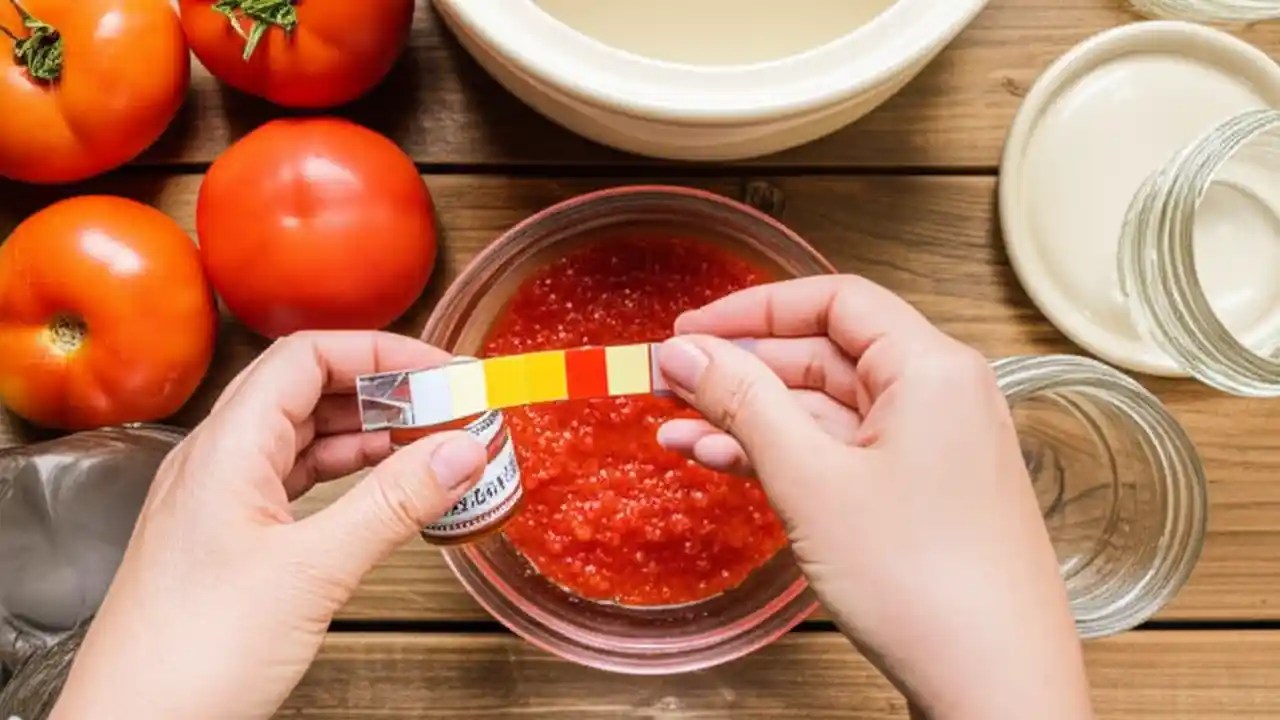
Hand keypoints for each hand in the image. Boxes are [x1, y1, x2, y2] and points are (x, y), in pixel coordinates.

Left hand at [51, 332, 487, 719]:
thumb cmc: (191, 656)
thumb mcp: (312, 572)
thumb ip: (392, 505)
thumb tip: (462, 449)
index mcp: (226, 447)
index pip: (308, 356)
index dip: (382, 354)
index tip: (443, 373)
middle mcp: (219, 461)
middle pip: (309, 389)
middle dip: (385, 391)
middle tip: (449, 408)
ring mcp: (222, 499)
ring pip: (305, 436)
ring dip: (370, 433)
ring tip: (432, 444)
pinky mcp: (232, 538)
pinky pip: (297, 480)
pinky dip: (348, 475)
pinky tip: (387, 487)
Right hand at [655, 276, 1093, 719]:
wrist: (994, 684)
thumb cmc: (928, 584)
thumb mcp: (811, 480)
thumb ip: (744, 404)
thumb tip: (688, 353)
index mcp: (931, 369)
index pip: (834, 299)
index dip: (754, 309)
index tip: (692, 331)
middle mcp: (940, 397)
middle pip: (825, 354)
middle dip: (742, 369)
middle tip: (672, 382)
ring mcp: (932, 448)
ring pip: (825, 410)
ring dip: (751, 418)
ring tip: (679, 428)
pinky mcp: (920, 494)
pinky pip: (841, 454)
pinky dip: (784, 455)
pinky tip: (724, 463)